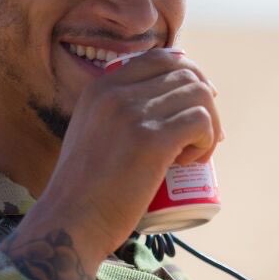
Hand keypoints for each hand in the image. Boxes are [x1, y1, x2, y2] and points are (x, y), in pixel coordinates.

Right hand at [10, 49, 221, 272]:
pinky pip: (200, 121)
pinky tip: (190, 162)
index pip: (160, 57)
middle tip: (203, 136)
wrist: (70, 221)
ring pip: (199, 94)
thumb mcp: (89, 133)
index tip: (195, 106)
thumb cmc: (82, 190)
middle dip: (205, 102)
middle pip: (186, 73)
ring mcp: (133, 114)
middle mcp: (116, 92)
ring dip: (208, 124)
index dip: (188, 77)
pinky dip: (207, 141)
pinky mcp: (152, 141)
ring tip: (192, 154)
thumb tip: (157, 109)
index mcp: (101, 87)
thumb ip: (111, 114)